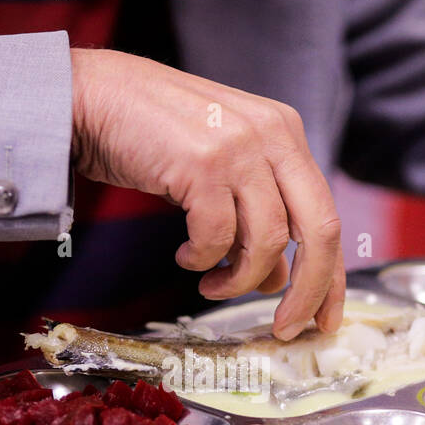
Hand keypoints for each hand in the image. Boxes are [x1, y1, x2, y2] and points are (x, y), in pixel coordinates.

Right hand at [70, 48, 345, 339]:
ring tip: (211, 284)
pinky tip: (185, 256)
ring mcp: (240, 146)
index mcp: (285, 133)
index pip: (327, 215)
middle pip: (318, 230)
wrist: (93, 96)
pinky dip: (203, 259)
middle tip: (284, 327)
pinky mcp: (203, 163)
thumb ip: (254, 218)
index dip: (331, 276)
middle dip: (306, 291)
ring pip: (267, 240)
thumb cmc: (152, 137)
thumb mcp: (219, 174)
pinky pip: (218, 236)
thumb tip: (278, 280)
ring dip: (239, 279)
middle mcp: (273, 135)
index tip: (325, 320)